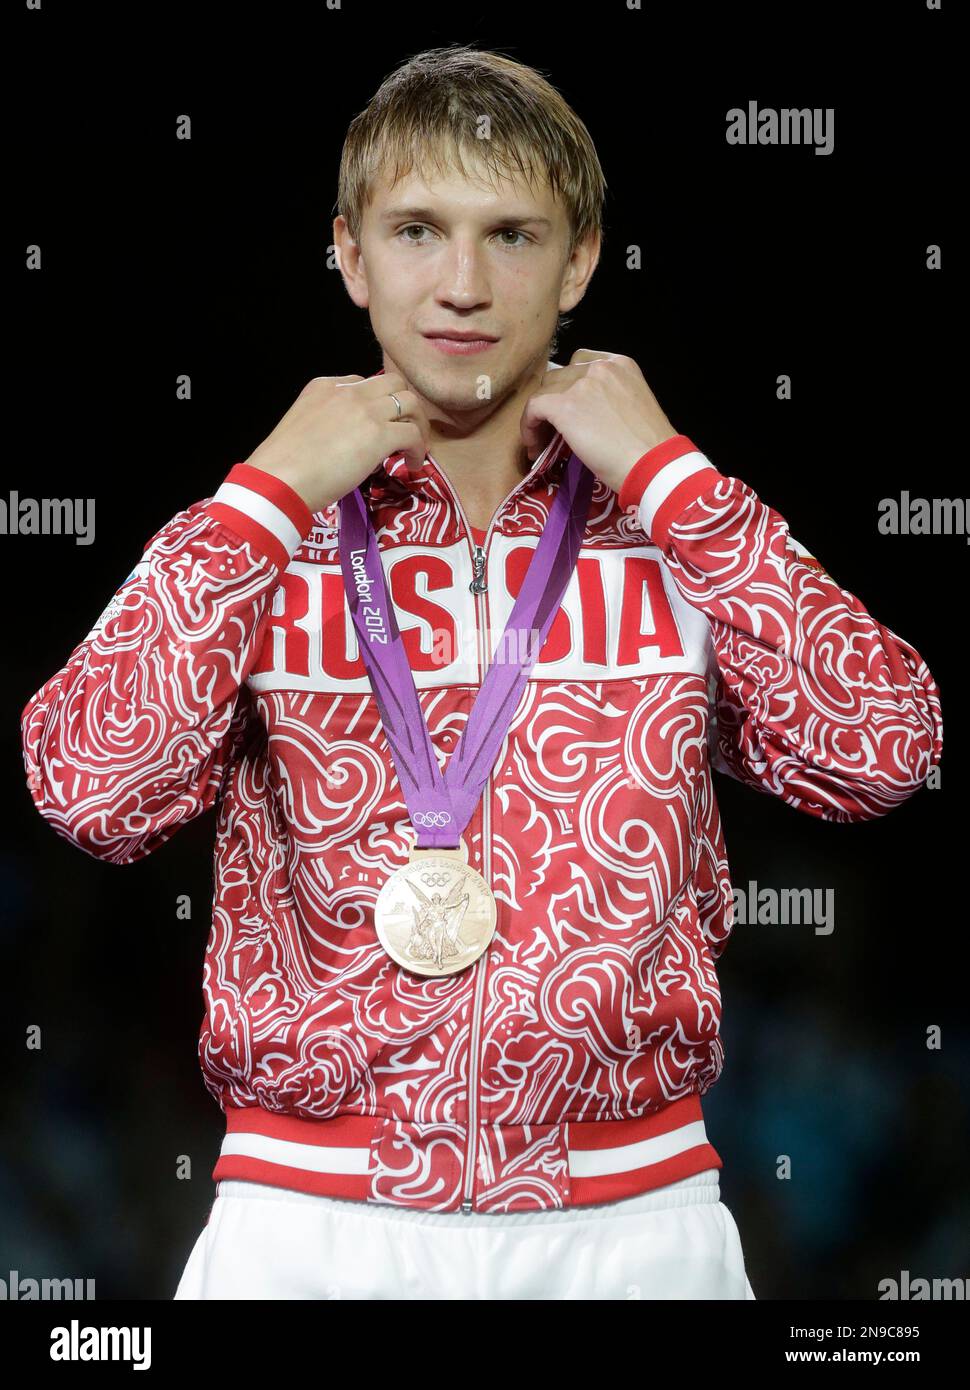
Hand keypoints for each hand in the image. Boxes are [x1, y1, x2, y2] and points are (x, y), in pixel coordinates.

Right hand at [244, 372, 430, 512]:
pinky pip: (413, 434)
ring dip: (418, 425)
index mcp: (324, 386)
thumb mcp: (303, 426)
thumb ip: (327, 423)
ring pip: (410, 402)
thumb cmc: (282, 465)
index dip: (377, 405)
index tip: (378, 427)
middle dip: (405, 406)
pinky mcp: (379, 434)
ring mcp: (365, 410)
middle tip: (406, 432)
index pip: (364, 384)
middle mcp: (347, 391)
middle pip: (394, 384)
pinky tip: (413, 464)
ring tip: (414, 449)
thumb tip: (349, 443)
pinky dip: (419, 449)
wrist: (279, 479)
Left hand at [519, 351, 677, 493]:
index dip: (570, 388)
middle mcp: (600, 367)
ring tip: (544, 442)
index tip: (570, 413)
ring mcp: (581, 383)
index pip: (581, 364)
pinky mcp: (564, 405)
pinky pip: (533, 408)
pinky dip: (529, 427)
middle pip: (560, 376)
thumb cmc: (650, 448)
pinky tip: (536, 447)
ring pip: (544, 391)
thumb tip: (584, 415)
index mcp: (621, 364)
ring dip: (541, 415)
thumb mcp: (633, 408)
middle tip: (554, 431)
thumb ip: (609, 400)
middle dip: (555, 402)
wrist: (652, 463)